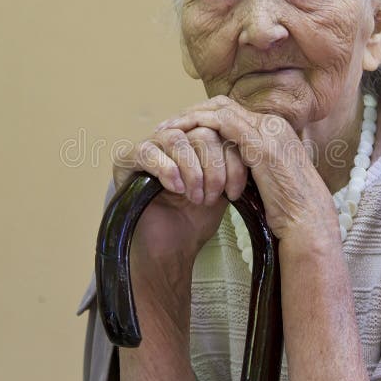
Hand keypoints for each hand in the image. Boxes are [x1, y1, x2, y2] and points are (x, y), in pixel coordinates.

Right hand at [112, 117, 248, 268]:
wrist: (170, 248)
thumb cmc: (195, 219)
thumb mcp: (223, 188)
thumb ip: (233, 164)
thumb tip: (254, 146)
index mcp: (199, 141)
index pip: (222, 132)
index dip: (233, 160)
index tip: (235, 192)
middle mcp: (174, 138)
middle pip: (202, 132)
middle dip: (214, 168)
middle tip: (212, 197)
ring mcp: (149, 146)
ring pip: (177, 139)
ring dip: (192, 171)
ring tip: (194, 197)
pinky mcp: (127, 160)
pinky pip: (147, 152)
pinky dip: (166, 169)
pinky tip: (175, 189)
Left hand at [155, 95, 338, 243]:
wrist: (308, 224)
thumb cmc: (290, 212)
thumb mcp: (268, 181)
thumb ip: (250, 167)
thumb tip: (226, 167)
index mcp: (277, 131)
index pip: (233, 113)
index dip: (205, 118)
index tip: (182, 130)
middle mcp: (273, 124)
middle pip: (224, 105)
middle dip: (193, 112)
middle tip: (167, 125)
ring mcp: (268, 130)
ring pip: (219, 109)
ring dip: (189, 117)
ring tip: (166, 130)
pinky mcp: (260, 143)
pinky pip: (221, 124)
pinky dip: (197, 126)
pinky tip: (179, 135)